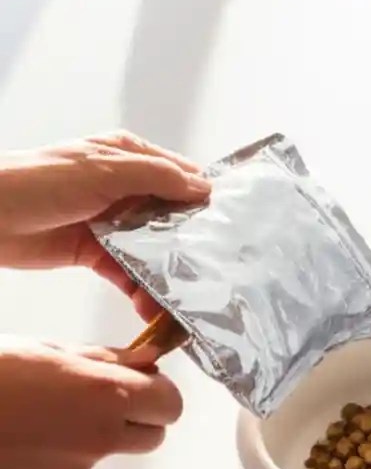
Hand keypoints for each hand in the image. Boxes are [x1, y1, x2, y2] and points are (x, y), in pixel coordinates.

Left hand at [0, 131, 210, 319]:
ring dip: (171, 274)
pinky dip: (143, 292)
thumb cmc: (37, 183)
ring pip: (153, 249)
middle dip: (194, 245)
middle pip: (172, 217)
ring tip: (191, 301)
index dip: (207, 200)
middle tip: (221, 273)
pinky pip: (128, 274)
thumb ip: (157, 177)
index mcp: (129, 158)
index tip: (234, 229)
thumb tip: (206, 188)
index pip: (182, 176)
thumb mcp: (104, 171)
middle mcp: (124, 188)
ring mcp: (109, 221)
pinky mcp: (94, 252)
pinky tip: (157, 311)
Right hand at [0, 337, 181, 468]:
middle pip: (153, 435)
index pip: (171, 403)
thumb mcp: (40, 351)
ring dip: (94, 432)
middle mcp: (97, 438)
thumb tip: (140, 362)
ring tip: (45, 409)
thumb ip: (98, 360)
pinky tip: (22, 432)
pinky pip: (68, 467)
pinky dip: (57, 451)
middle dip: (139, 416)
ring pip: (108, 451)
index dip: (158, 391)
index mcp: (103, 395)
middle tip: (104, 396)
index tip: (139, 379)